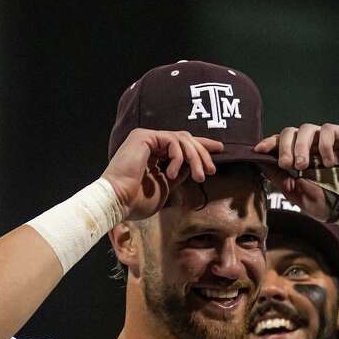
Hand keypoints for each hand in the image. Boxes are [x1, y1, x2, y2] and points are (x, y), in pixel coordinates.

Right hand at [102, 129, 222, 220]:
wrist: (119, 201)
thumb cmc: (137, 201)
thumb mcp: (166, 187)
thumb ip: (179, 175)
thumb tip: (193, 167)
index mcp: (154, 154)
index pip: (182, 145)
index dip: (201, 146)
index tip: (220, 149)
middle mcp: (150, 143)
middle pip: (185, 138)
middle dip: (202, 153)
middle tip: (212, 169)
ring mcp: (147, 138)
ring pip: (182, 139)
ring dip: (195, 157)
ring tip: (200, 176)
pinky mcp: (144, 136)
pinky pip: (172, 141)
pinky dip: (178, 157)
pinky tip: (172, 173)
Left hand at [255, 123, 338, 220]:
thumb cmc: (328, 204)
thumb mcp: (296, 193)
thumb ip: (278, 177)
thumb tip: (259, 162)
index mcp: (298, 158)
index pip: (280, 144)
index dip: (269, 143)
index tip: (259, 150)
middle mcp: (311, 147)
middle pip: (290, 132)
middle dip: (285, 148)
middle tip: (288, 165)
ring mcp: (327, 141)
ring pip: (307, 129)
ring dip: (301, 146)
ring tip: (304, 166)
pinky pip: (328, 130)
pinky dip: (325, 145)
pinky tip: (329, 163)